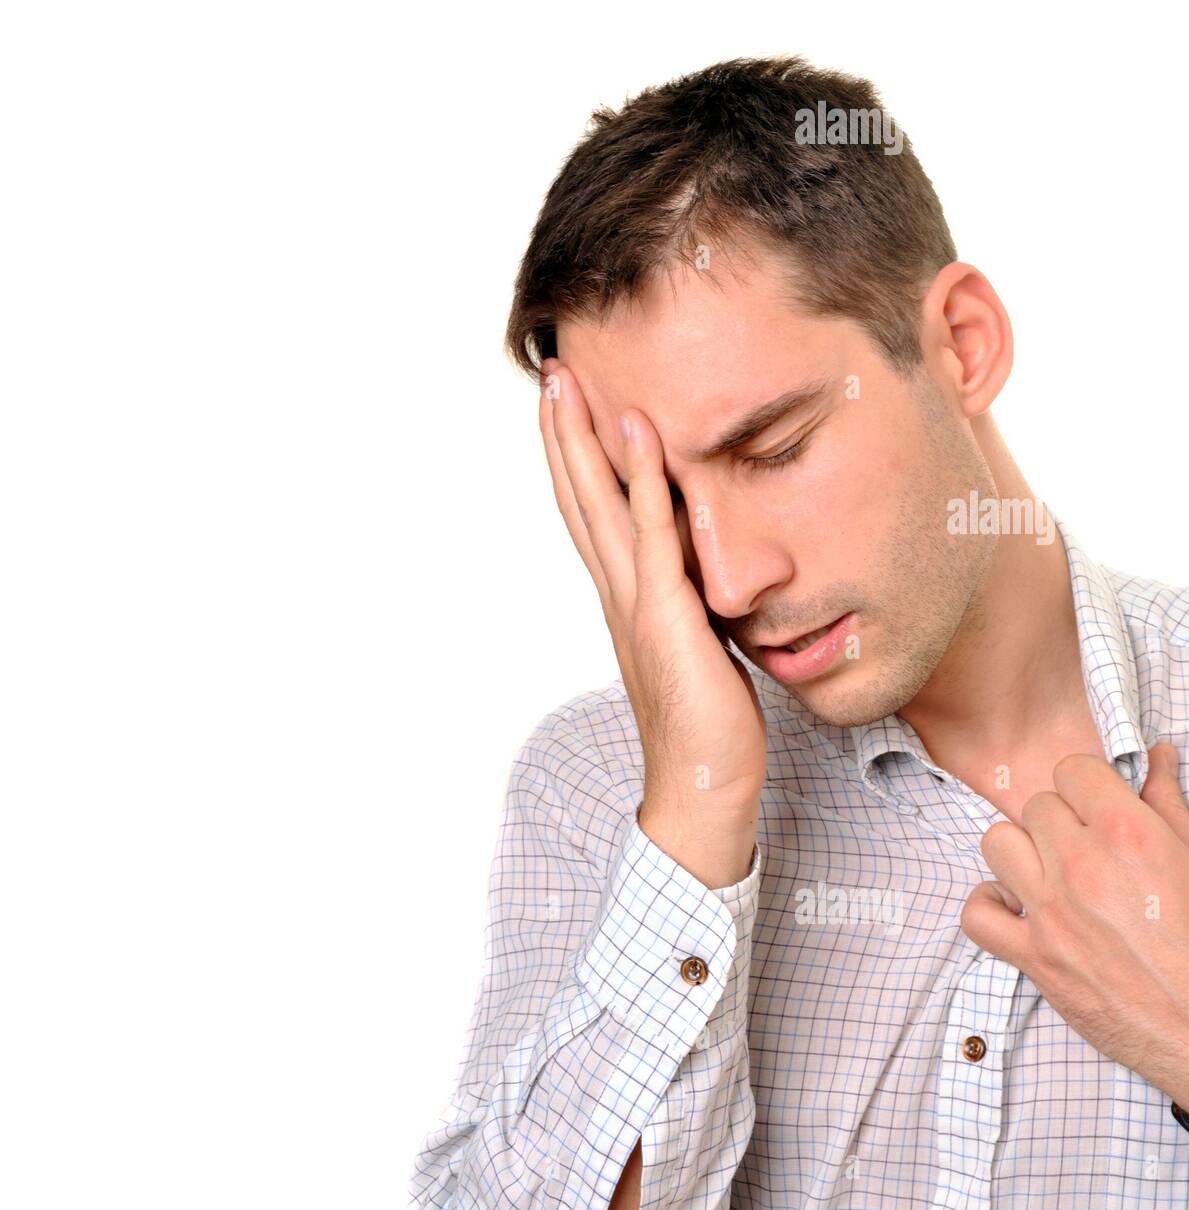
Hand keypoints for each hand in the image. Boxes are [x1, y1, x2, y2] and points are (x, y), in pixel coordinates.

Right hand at [538, 358, 765, 887]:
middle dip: (562, 436)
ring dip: (581, 441)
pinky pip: (654, 533)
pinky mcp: (666, 614)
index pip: (593, 514)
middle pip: (580, 498)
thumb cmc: (709, 726)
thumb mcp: (700, 645)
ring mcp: (635, 601)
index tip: (568, 407)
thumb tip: (707, 574)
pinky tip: (637, 431)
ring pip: (600, 506)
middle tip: (550, 373)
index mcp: (626, 597)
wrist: (703, 786)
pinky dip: (643, 479)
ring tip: (567, 384)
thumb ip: (693, 603)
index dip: (575, 459)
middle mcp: (619, 592)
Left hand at [960, 743, 1188, 1108]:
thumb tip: (1155, 755)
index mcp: (1127, 834)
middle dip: (1059, 823)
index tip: (1098, 809)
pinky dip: (989, 908)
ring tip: (1049, 873)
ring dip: (1020, 855)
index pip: (1071, 770)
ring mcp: (1052, 912)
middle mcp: (1082, 866)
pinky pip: (976, 914)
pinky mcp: (1034, 957)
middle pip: (1035, 806)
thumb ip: (1167, 802)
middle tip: (1085, 851)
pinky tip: (1018, 910)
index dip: (1086, 787)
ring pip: (997, 845)